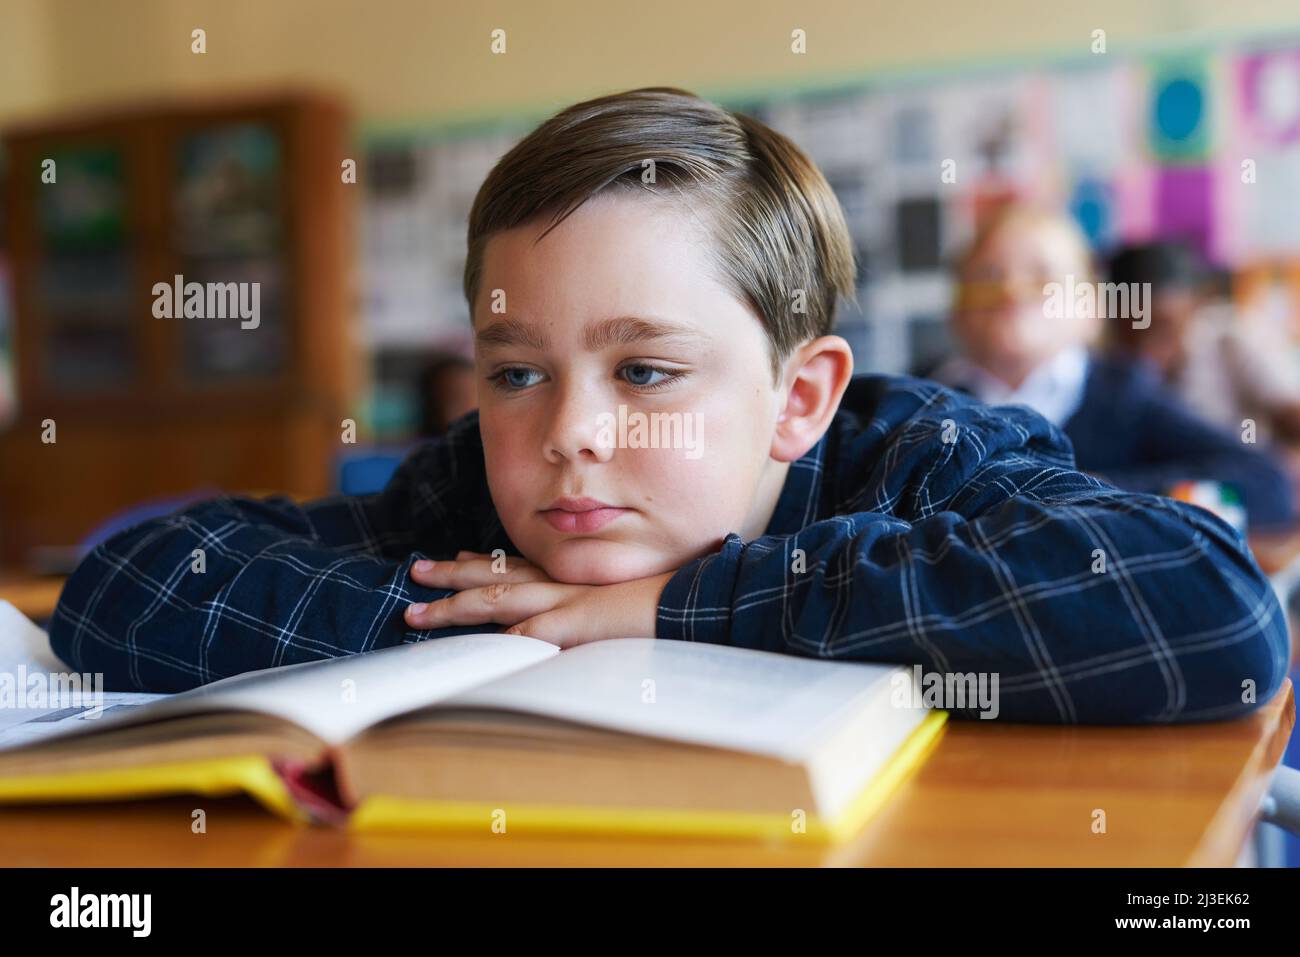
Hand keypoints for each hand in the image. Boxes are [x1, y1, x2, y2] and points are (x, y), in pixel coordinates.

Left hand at [404, 550, 675, 647]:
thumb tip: (604, 611)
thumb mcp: (632, 598)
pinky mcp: (573, 627)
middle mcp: (563, 586)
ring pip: (495, 602)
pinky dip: (494, 644)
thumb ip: (609, 601)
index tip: (456, 558)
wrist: (696, 602)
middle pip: (496, 577)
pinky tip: (466, 653)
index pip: (520, 567)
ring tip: (415, 610)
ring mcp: (565, 605)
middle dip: (452, 577)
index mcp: (575, 579)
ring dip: (454, 607)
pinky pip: (523, 638)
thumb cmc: (672, 601)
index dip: (485, 564)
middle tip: (416, 571)